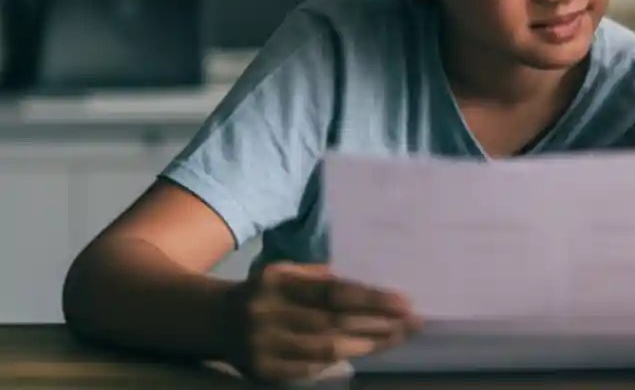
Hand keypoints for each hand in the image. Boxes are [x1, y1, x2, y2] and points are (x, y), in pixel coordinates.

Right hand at [224, 262, 422, 381]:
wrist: (213, 320)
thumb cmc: (265, 292)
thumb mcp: (286, 272)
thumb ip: (321, 278)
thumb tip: (370, 290)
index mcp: (277, 282)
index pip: (333, 293)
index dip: (371, 299)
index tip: (404, 303)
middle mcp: (268, 313)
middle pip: (334, 323)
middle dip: (378, 324)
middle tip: (413, 323)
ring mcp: (263, 345)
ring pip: (325, 350)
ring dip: (367, 345)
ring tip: (397, 337)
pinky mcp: (262, 371)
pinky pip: (310, 369)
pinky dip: (340, 361)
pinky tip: (365, 352)